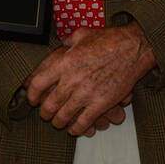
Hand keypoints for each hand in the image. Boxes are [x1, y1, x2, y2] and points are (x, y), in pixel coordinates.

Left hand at [26, 23, 154, 135]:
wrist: (133, 48)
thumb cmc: (108, 40)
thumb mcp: (80, 35)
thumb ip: (65, 44)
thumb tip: (55, 50)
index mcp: (65, 62)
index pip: (37, 84)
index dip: (31, 95)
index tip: (32, 99)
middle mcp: (73, 79)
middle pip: (49, 104)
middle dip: (44, 113)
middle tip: (45, 115)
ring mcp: (87, 93)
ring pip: (64, 116)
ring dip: (58, 122)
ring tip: (58, 122)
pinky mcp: (101, 103)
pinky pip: (83, 122)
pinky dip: (76, 128)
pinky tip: (74, 128)